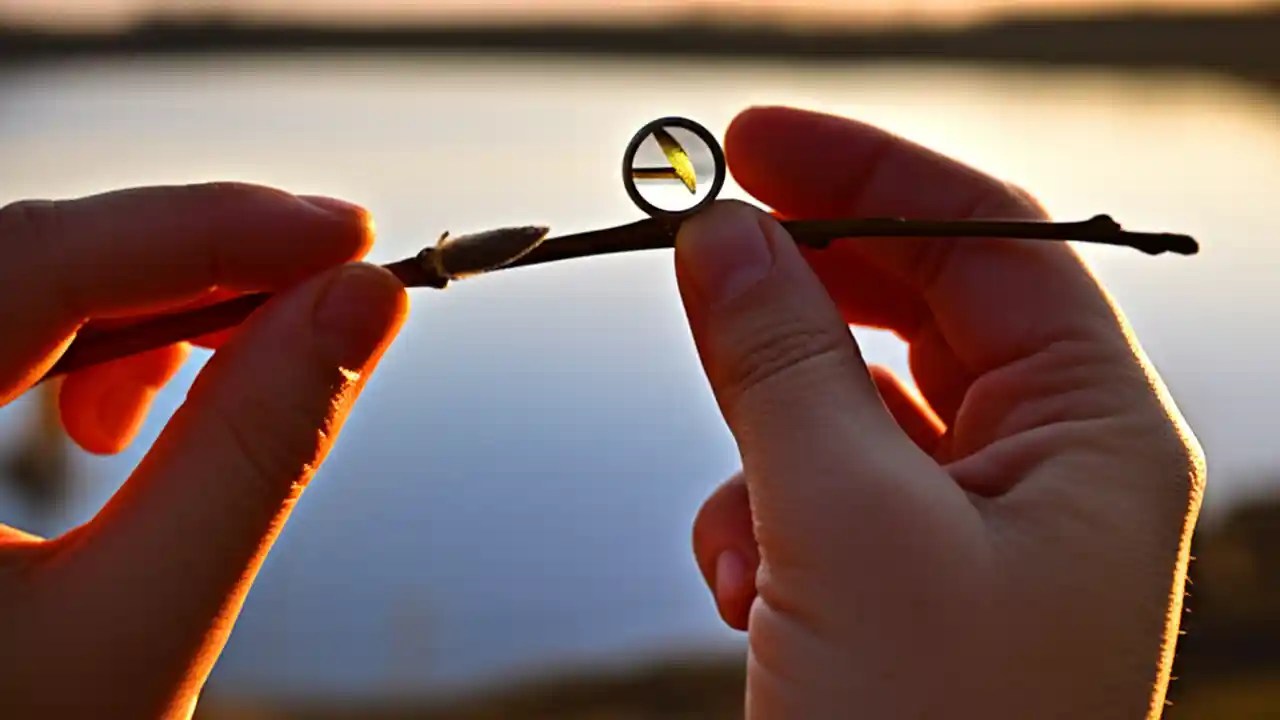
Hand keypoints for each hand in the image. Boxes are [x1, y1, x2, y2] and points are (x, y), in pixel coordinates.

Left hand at [0, 183, 406, 717]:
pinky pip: (11, 328)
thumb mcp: (137, 626)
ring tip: (206, 405)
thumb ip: (254, 454)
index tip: (347, 237)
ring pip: (27, 281)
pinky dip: (101, 349)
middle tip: (325, 297)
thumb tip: (359, 305)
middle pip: (34, 259)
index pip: (37, 265)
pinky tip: (122, 424)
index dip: (209, 230)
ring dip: (151, 318)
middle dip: (199, 270)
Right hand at [679, 108, 1202, 717]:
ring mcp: (974, 535)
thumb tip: (720, 233)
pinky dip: (758, 520)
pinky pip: (817, 494)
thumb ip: (780, 362)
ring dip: (768, 440)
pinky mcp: (903, 586)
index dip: (867, 174)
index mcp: (1093, 438)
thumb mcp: (845, 527)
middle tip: (700, 242)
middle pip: (917, 313)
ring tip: (739, 530)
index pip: (989, 244)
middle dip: (804, 290)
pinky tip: (739, 595)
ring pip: (850, 409)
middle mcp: (1048, 474)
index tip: (749, 141)